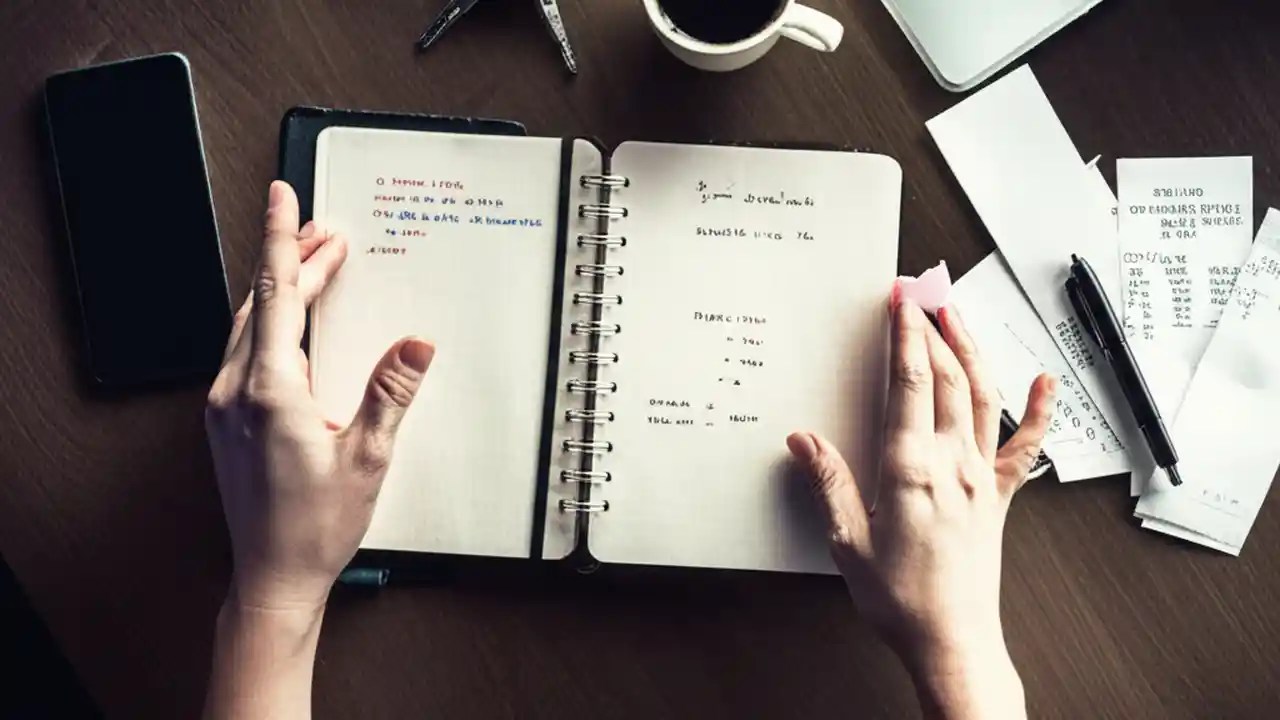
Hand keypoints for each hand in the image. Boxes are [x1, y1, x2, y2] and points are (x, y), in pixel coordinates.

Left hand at [206, 181, 434, 612]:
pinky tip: (294, 321)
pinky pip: (245, 350)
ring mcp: (224, 404)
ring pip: (250, 324)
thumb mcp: (368, 457)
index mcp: (270, 393)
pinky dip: (272, 321)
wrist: (273, 576)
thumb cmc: (314, 527)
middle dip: (294, 258)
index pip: (276, 295)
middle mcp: (236, 391)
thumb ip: (391, 393)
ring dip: (282, 289)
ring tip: (317, 264)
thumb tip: (417, 344)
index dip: (282, 240)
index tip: (284, 196)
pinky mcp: (226, 418)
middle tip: (327, 229)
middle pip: (263, 302)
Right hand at [788, 293, 1055, 718]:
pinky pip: (1026, 447)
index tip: (898, 302)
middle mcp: (954, 464)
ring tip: (957, 315)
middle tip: (920, 294)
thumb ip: (828, 483)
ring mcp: (982, 478)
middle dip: (933, 329)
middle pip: (948, 378)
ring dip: (971, 350)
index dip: (904, 336)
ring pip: (983, 397)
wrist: (952, 642)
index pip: (909, 383)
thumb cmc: (900, 600)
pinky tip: (1046, 380)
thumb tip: (804, 440)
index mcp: (911, 469)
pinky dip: (1040, 409)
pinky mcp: (999, 498)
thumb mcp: (848, 541)